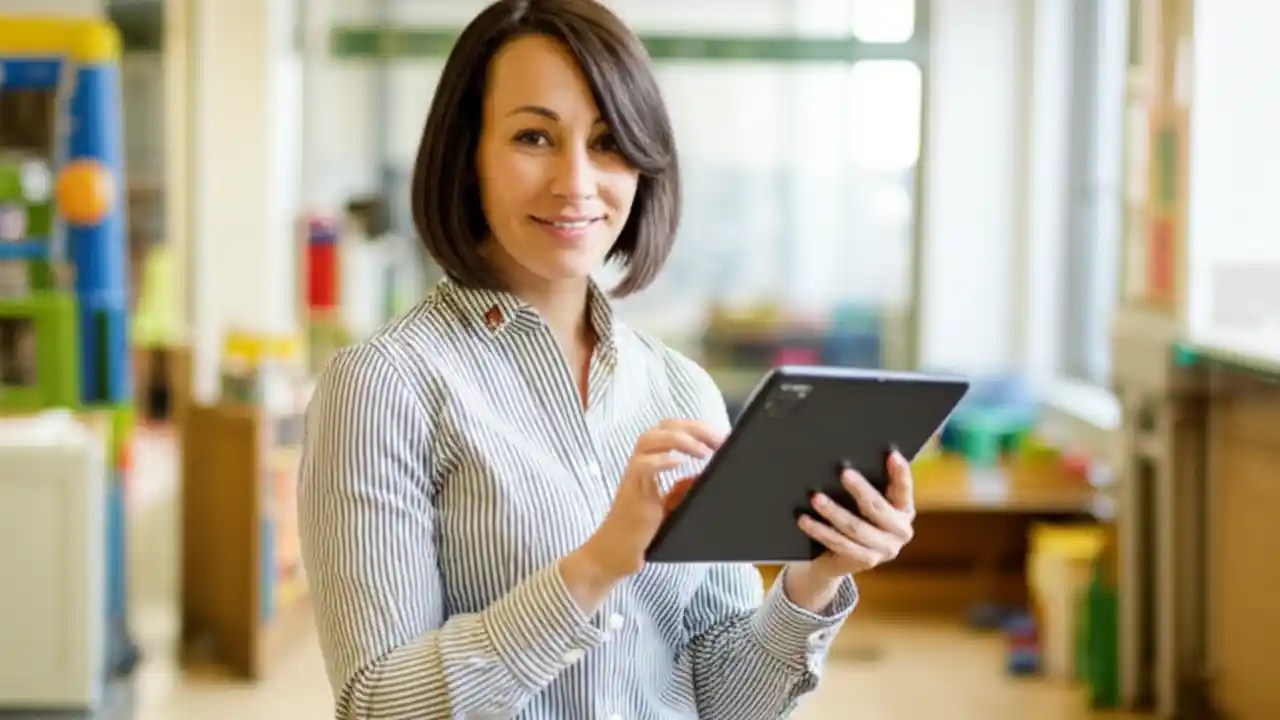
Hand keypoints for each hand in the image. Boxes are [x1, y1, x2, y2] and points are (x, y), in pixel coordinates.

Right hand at [573, 419, 724, 583]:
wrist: (614, 554)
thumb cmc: (640, 531)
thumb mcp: (670, 505)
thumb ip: (684, 488)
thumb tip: (706, 474)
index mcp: (651, 462)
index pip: (672, 430)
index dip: (697, 428)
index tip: (722, 437)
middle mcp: (641, 463)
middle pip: (663, 427)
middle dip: (694, 428)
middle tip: (718, 439)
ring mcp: (634, 477)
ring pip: (649, 439)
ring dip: (679, 439)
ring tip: (703, 451)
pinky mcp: (632, 493)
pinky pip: (641, 466)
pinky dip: (660, 461)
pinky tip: (678, 464)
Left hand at [797, 449, 916, 580]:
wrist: (842, 558)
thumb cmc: (856, 517)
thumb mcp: (865, 501)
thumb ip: (866, 484)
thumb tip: (846, 459)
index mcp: (904, 510)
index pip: (904, 488)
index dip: (899, 472)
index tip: (892, 454)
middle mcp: (901, 531)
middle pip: (878, 509)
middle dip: (861, 490)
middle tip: (844, 473)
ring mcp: (885, 550)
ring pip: (856, 528)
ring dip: (834, 512)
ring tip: (816, 498)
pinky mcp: (865, 561)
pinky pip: (839, 544)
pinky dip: (820, 531)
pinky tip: (805, 520)